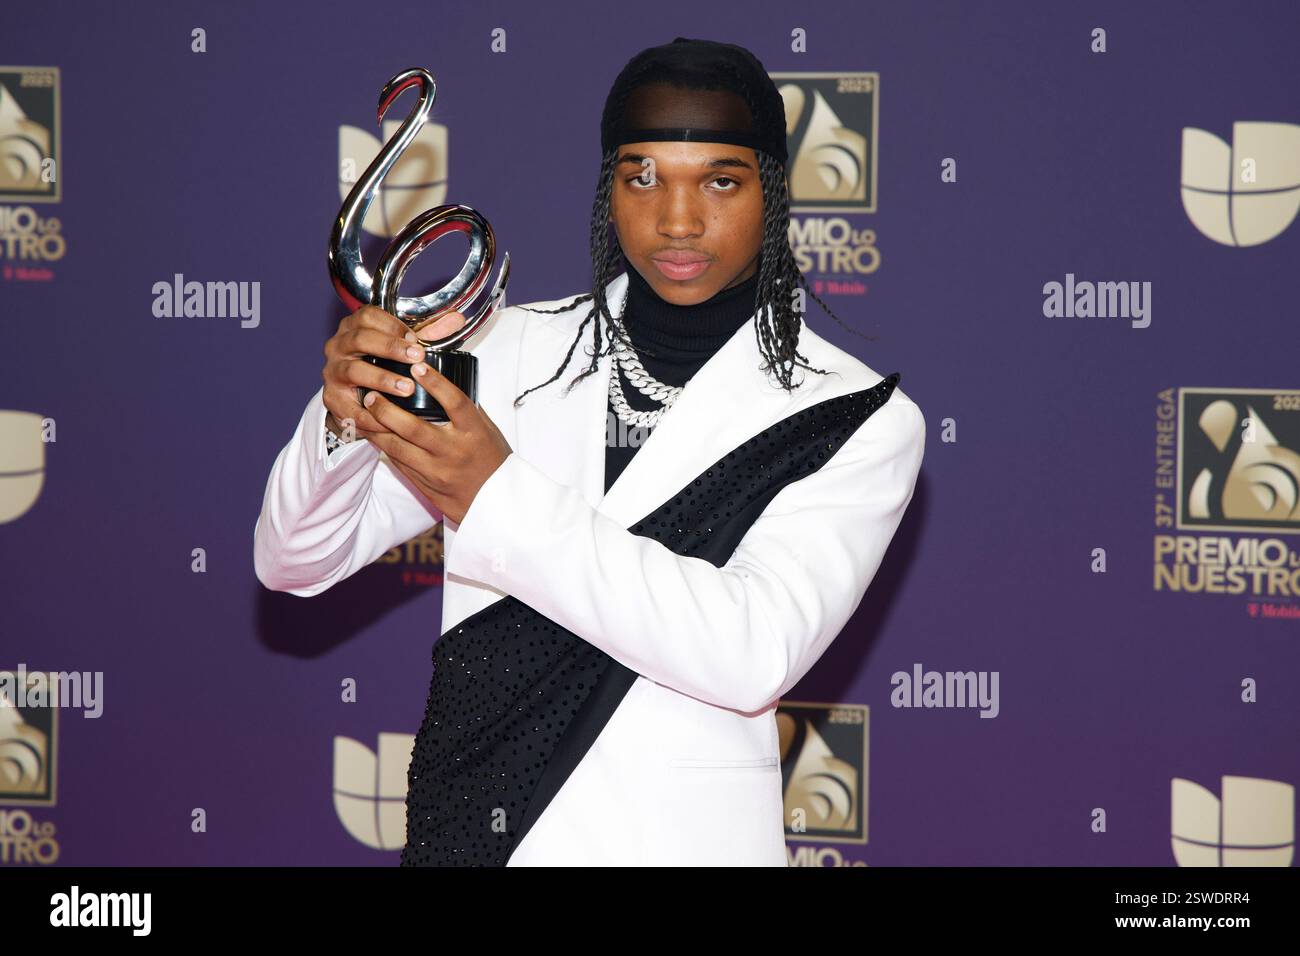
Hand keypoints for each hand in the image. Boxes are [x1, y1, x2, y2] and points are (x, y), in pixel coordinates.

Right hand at [322, 305, 466, 440]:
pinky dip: (371, 414)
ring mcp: (333, 372)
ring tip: (407, 388)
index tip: (416, 338)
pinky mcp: (332, 399)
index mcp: (355, 327)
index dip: (392, 325)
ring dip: (382, 378)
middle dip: (390, 347)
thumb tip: (456, 319)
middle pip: (360, 339)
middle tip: (417, 358)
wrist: (358, 399)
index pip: (368, 315)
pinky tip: (390, 418)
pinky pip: (350, 407)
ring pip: (353, 370)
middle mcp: (338, 346)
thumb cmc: (383, 366)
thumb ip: (429, 334)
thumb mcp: (405, 348)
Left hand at [360, 362, 513, 525]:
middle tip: (371, 394)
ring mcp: (437, 470)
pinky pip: (398, 462)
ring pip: (397, 447)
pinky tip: (372, 433)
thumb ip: (466, 410)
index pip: (454, 402)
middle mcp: (453, 451)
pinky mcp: (425, 484)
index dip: (435, 383)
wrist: (496, 502)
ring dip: (376, 428)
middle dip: (386, 409)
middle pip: (413, 427)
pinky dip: (383, 446)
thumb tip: (441, 384)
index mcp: (474, 433)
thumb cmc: (493, 461)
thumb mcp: (487, 430)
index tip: (417, 366)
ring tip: (362, 412)